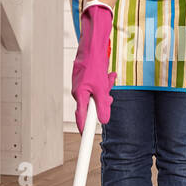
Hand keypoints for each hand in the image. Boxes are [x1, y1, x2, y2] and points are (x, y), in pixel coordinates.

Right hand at [72, 3, 115, 132]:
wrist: (92, 46)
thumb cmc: (94, 65)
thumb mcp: (102, 87)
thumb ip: (103, 105)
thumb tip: (104, 120)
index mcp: (79, 95)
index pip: (80, 118)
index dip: (83, 129)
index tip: (85, 139)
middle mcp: (78, 92)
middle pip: (91, 106)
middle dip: (102, 102)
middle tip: (108, 94)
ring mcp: (81, 86)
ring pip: (95, 96)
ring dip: (104, 90)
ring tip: (108, 78)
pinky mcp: (85, 80)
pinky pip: (95, 88)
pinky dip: (103, 83)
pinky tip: (108, 75)